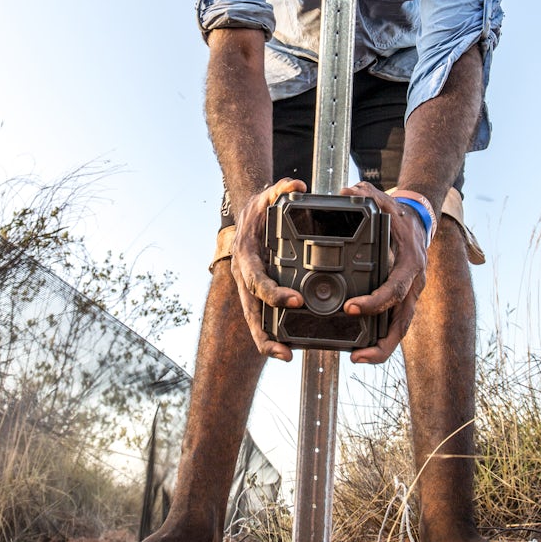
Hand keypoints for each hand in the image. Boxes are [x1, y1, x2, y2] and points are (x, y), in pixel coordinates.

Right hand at [228, 177, 307, 360]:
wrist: (246, 216)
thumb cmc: (258, 209)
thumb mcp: (268, 195)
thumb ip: (281, 189)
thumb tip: (295, 185)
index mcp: (247, 257)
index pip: (258, 280)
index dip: (274, 292)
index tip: (295, 300)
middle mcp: (245, 276)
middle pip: (252, 310)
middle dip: (265, 332)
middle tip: (285, 349)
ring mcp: (250, 287)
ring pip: (254, 320)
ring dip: (266, 340)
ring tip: (285, 357)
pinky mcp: (258, 293)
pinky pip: (262, 316)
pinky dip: (271, 334)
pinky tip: (287, 348)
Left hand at [338, 181, 430, 363]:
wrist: (421, 222)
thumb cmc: (402, 216)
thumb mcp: (388, 202)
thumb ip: (370, 195)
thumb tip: (349, 190)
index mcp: (411, 264)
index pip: (395, 289)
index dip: (375, 301)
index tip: (351, 307)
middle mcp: (414, 285)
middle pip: (403, 322)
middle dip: (382, 342)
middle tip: (357, 355)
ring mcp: (410, 295)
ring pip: (400, 329)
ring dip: (381, 348)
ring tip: (357, 358)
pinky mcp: (402, 300)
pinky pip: (394, 324)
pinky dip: (380, 339)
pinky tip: (360, 348)